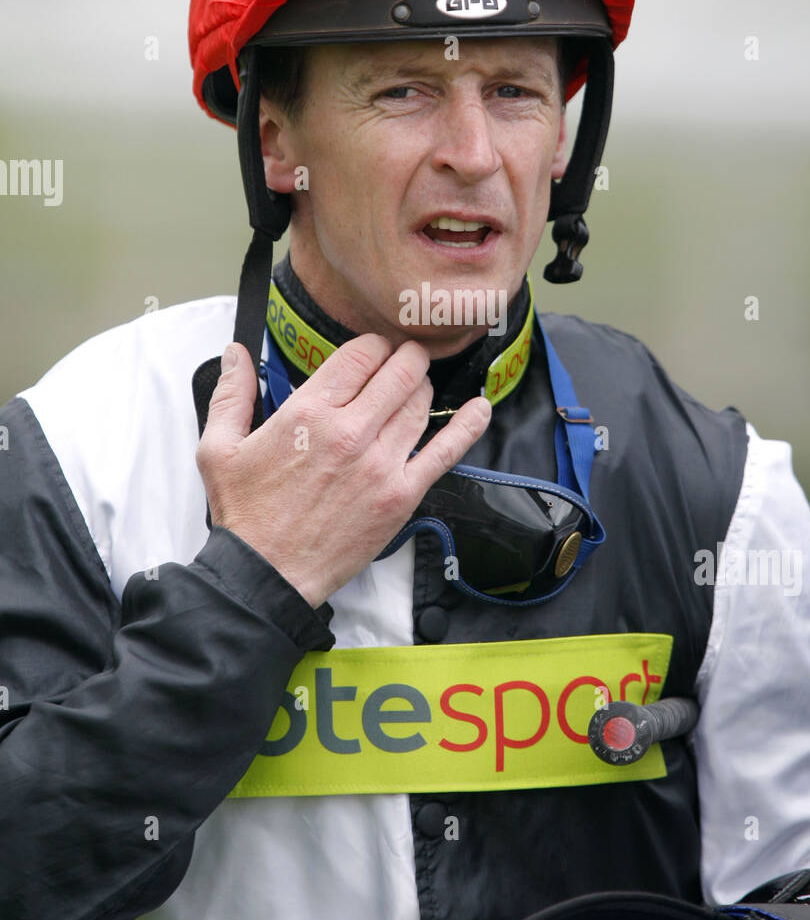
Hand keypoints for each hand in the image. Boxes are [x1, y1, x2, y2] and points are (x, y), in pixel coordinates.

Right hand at [196, 337, 491, 607]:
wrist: (267, 575)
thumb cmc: (247, 515)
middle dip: (406, 357)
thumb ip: (232, 394)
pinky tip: (479, 408)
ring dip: (423, 387)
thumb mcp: (219, 448)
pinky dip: (467, 425)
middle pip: (399, 371)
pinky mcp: (402, 494)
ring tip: (416, 387)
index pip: (360, 354)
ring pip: (421, 403)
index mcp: (309, 412)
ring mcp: (381, 463)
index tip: (374, 350)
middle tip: (405, 359)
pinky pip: (445, 450)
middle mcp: (350, 432)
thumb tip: (236, 353)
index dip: (373, 345)